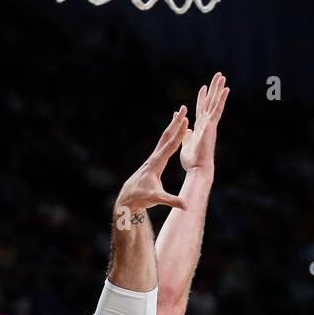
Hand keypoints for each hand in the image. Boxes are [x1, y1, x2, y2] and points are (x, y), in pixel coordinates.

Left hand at [115, 107, 189, 224]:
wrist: (127, 198)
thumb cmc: (141, 198)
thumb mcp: (156, 199)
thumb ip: (170, 201)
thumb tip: (185, 206)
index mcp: (156, 164)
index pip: (170, 145)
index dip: (179, 133)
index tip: (186, 120)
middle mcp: (154, 158)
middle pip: (166, 136)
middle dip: (175, 122)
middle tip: (183, 108)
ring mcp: (153, 158)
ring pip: (164, 139)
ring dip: (173, 126)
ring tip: (179, 113)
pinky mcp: (153, 162)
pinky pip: (163, 145)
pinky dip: (169, 135)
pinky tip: (172, 131)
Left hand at [180, 72, 228, 172]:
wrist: (198, 169)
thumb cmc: (192, 160)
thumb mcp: (185, 143)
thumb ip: (185, 133)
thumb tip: (183, 126)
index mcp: (200, 127)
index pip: (201, 109)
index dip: (202, 98)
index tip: (203, 87)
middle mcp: (207, 124)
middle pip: (210, 102)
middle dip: (214, 89)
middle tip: (218, 75)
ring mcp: (210, 124)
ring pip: (215, 103)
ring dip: (219, 89)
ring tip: (222, 76)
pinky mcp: (211, 125)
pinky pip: (217, 109)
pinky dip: (221, 99)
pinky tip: (226, 88)